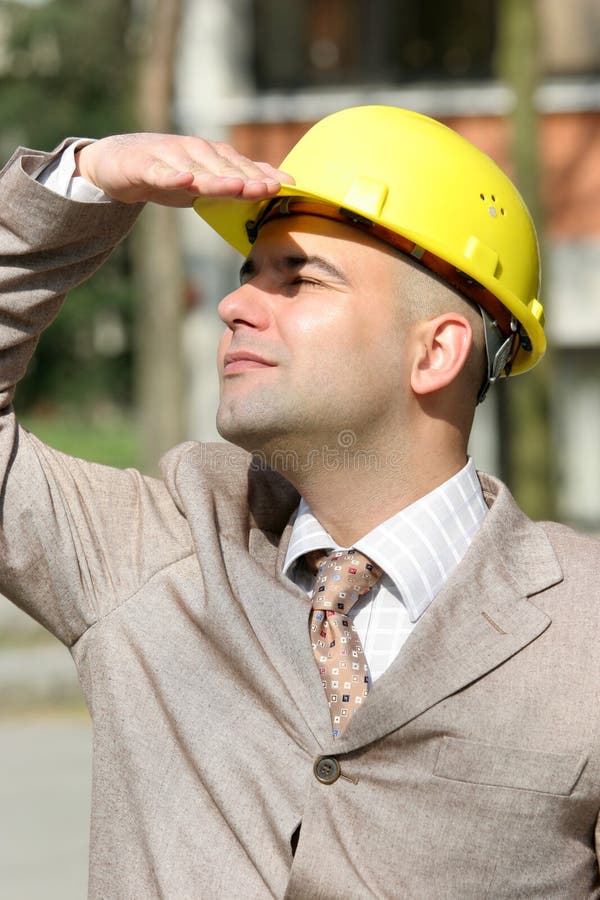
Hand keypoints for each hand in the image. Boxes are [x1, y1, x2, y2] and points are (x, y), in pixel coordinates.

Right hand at [75, 133, 293, 206]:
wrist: (118, 163)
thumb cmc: (169, 172)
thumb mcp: (205, 178)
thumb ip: (238, 179)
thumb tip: (276, 181)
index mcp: (210, 155)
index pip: (241, 166)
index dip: (263, 174)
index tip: (286, 185)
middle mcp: (193, 152)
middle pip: (224, 168)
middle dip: (248, 178)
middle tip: (270, 188)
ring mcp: (168, 158)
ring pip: (196, 171)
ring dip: (218, 178)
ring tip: (239, 187)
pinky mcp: (143, 167)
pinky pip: (160, 174)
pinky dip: (171, 177)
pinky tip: (184, 181)